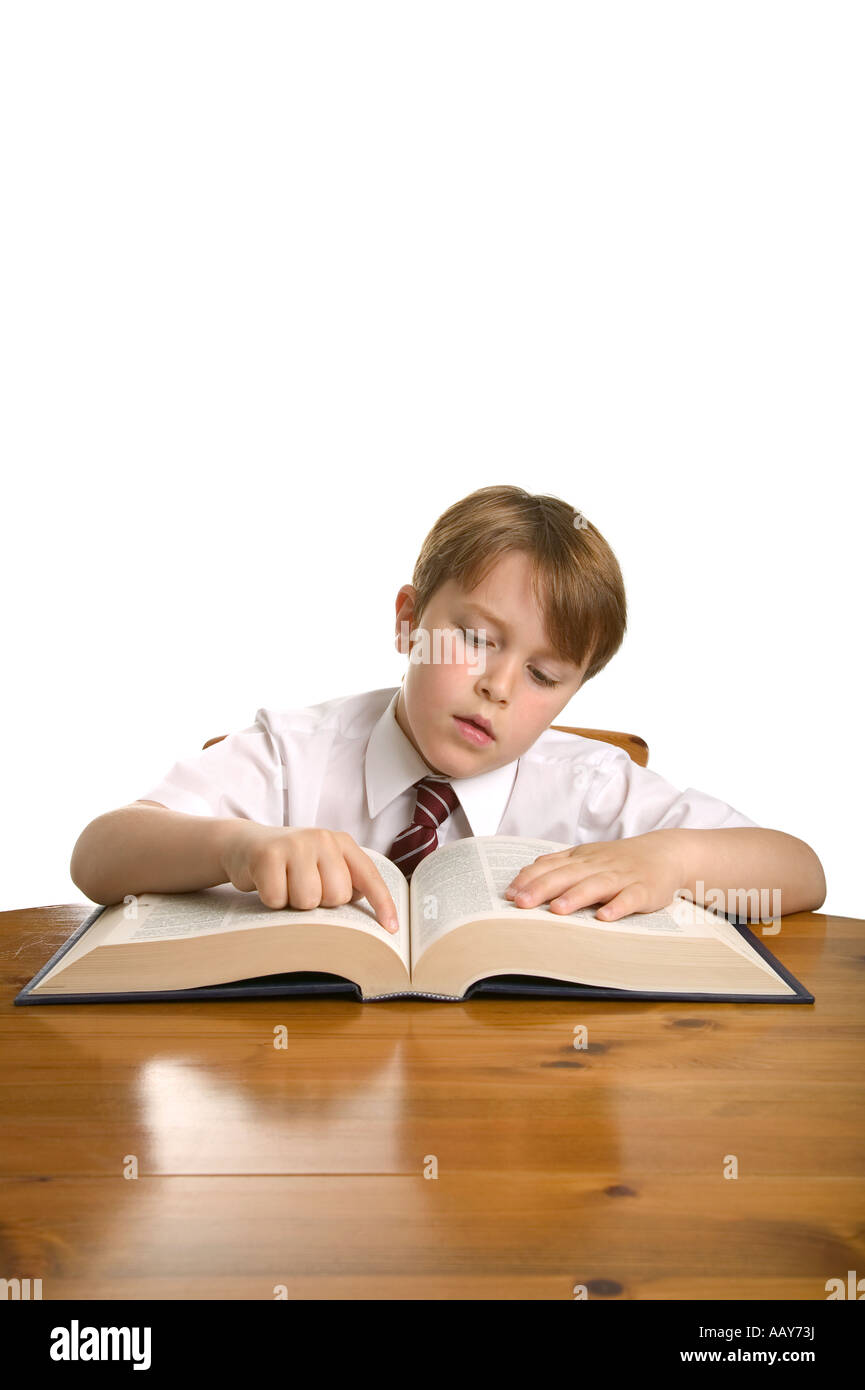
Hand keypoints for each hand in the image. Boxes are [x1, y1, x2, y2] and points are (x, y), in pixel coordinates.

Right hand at [219, 824, 399, 932]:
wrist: (244, 845)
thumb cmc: (290, 865)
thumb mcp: (321, 866)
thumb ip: (344, 882)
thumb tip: (367, 918)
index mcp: (341, 843)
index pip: (368, 876)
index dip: (382, 903)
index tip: (391, 929)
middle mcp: (322, 839)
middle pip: (336, 896)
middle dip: (319, 903)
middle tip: (302, 888)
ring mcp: (295, 844)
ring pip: (308, 900)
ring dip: (293, 903)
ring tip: (285, 885)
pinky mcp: (268, 855)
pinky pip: (278, 899)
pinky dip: (270, 901)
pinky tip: (266, 883)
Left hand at [503, 832, 685, 921]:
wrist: (665, 852)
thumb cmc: (619, 859)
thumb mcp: (588, 856)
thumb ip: (559, 863)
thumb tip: (526, 873)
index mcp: (582, 858)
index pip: (550, 866)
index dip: (529, 879)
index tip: (509, 894)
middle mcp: (598, 865)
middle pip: (567, 875)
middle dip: (542, 888)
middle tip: (520, 903)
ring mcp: (622, 877)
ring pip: (596, 885)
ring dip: (576, 897)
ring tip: (557, 910)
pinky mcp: (644, 890)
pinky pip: (630, 898)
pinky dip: (618, 907)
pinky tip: (604, 918)